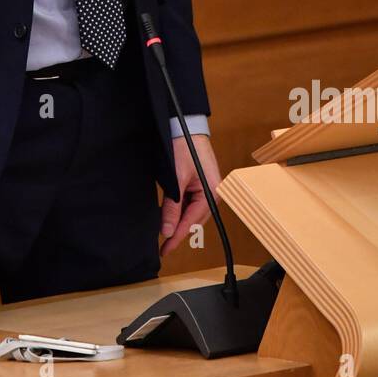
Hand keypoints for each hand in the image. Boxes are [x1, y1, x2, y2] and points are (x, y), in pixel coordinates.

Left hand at [160, 135, 221, 257]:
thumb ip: (172, 207)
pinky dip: (180, 211)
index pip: (192, 222)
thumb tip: (167, 230)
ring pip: (192, 213)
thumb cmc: (185, 148)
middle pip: (194, 220)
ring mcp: (207, 190)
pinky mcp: (200, 185)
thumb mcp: (176, 179)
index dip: (178, 237)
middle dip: (179, 232)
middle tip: (164, 248)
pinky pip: (190, 204)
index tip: (166, 249)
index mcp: (211, 194)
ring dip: (179, 222)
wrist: (187, 127)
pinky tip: (171, 218)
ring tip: (166, 236)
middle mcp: (213, 194)